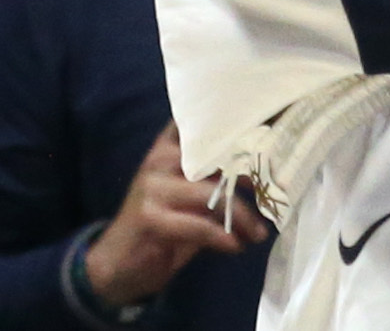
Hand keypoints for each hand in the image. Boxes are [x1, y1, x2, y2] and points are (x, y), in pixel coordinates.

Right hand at [78, 126, 267, 307]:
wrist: (118, 263)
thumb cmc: (160, 228)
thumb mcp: (187, 201)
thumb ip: (212, 185)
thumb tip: (260, 178)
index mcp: (166, 150)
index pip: (197, 125)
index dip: (230, 124)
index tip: (265, 129)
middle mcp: (158, 160)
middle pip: (212, 157)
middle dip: (246, 175)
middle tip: (271, 193)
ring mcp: (152, 187)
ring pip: (210, 194)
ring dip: (241, 216)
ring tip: (258, 233)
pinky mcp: (150, 217)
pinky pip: (198, 224)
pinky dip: (222, 237)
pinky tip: (235, 246)